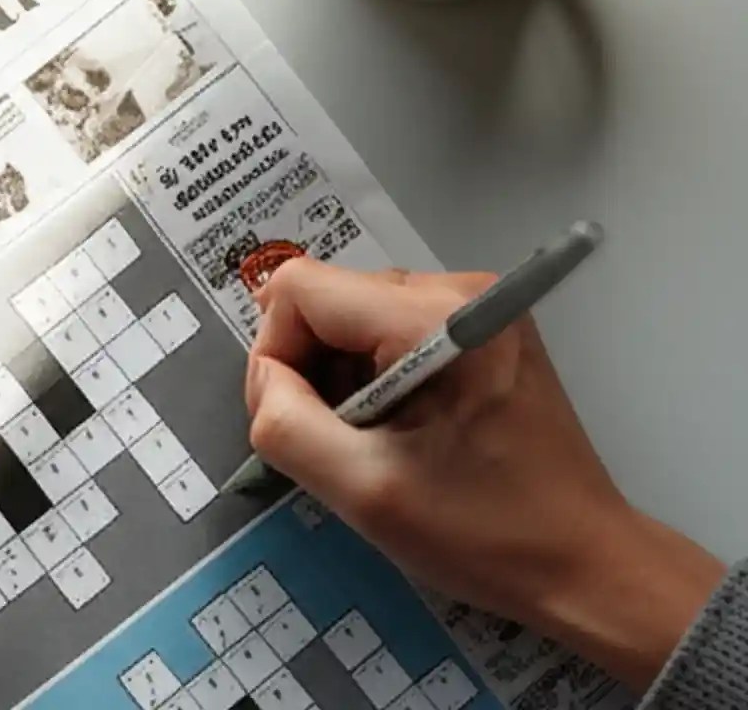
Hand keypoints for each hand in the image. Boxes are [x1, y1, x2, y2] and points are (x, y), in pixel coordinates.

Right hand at [245, 259, 725, 690]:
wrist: (583, 561)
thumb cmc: (479, 532)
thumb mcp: (361, 490)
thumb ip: (285, 423)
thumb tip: (266, 377)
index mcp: (432, 318)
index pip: (299, 289)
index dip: (274, 355)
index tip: (294, 422)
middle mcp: (459, 288)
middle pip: (329, 298)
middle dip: (310, 368)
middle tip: (339, 443)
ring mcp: (479, 303)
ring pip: (356, 315)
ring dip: (343, 377)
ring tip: (378, 441)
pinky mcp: (488, 326)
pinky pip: (393, 329)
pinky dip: (376, 375)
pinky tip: (403, 428)